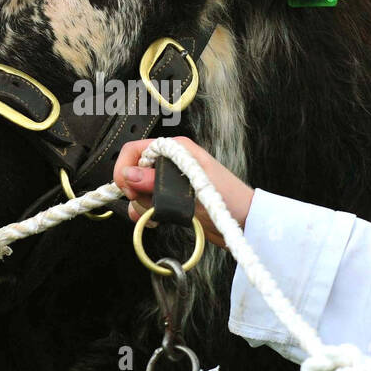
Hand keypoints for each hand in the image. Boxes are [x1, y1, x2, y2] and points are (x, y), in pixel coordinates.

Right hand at [112, 136, 253, 248]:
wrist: (244, 222)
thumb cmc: (227, 199)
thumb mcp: (191, 187)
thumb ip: (158, 180)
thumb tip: (129, 174)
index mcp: (175, 149)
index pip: (134, 150)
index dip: (126, 170)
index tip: (129, 190)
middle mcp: (169, 162)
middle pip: (133, 171)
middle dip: (135, 191)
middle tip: (149, 204)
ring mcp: (169, 181)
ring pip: (137, 190)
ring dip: (142, 205)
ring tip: (158, 214)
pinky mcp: (170, 199)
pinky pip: (146, 204)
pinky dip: (145, 213)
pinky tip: (156, 220)